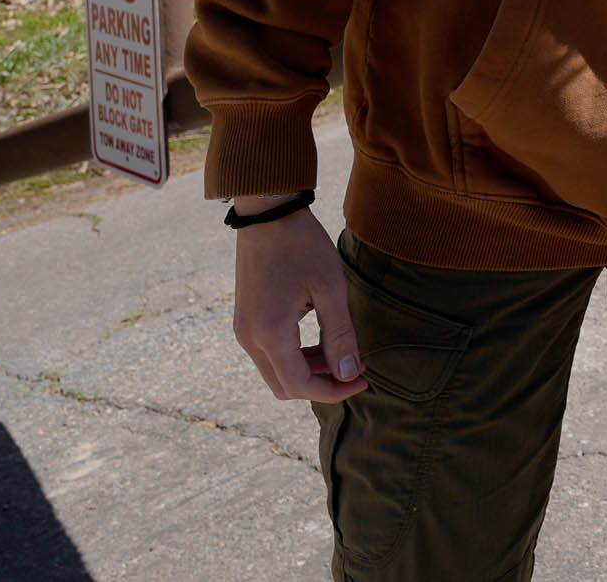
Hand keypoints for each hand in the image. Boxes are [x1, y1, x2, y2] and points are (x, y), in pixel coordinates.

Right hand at [231, 204, 368, 401]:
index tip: (363, 380)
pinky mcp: (246, 320)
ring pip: (276, 372)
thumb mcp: (330, 288)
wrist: (268, 215)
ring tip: (343, 352)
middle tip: (355, 369)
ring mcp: (244, 330)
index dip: (333, 391)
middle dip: (322, 384)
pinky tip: (322, 339)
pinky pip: (270, 354)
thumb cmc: (302, 246)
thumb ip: (340, 335)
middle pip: (285, 386)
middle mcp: (249, 338)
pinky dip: (296, 356)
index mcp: (270, 333)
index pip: (299, 386)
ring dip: (309, 370)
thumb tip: (350, 373)